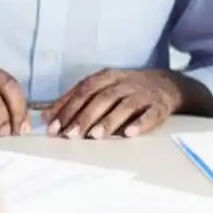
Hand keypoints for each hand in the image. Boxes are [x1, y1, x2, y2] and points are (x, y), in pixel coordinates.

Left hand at [44, 69, 180, 138]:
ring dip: (109, 120)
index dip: (68, 107)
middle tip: (70, 134)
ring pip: (124, 105)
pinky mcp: (160, 106)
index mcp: (108, 77)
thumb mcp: (103, 87)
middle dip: (84, 116)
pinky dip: (140, 123)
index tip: (53, 126)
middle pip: (102, 98)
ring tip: (95, 136)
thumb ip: (76, 100)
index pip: (84, 90)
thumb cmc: (126, 89)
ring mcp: (143, 94)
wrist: (167, 84)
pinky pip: (151, 114)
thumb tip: (46, 116)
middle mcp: (125, 83)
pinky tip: (130, 133)